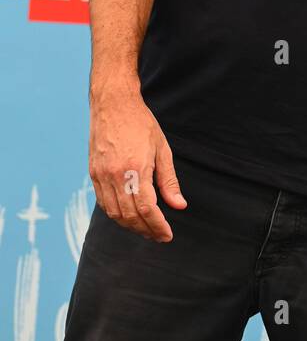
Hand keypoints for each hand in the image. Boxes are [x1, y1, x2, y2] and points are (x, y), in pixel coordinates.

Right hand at [89, 85, 187, 240]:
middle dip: (145, 229)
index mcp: (136, 168)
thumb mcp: (162, 149)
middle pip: (130, 215)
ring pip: (114, 213)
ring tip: (145, 229)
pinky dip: (116, 214)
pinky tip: (128, 215)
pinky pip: (103, 202)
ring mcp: (101, 175)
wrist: (113, 104)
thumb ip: (169, 181)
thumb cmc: (141, 123)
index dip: (157, 225)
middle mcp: (115, 175)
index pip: (147, 208)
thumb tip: (179, 206)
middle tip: (159, 235)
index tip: (166, 235)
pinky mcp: (93, 173)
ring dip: (130, 226)